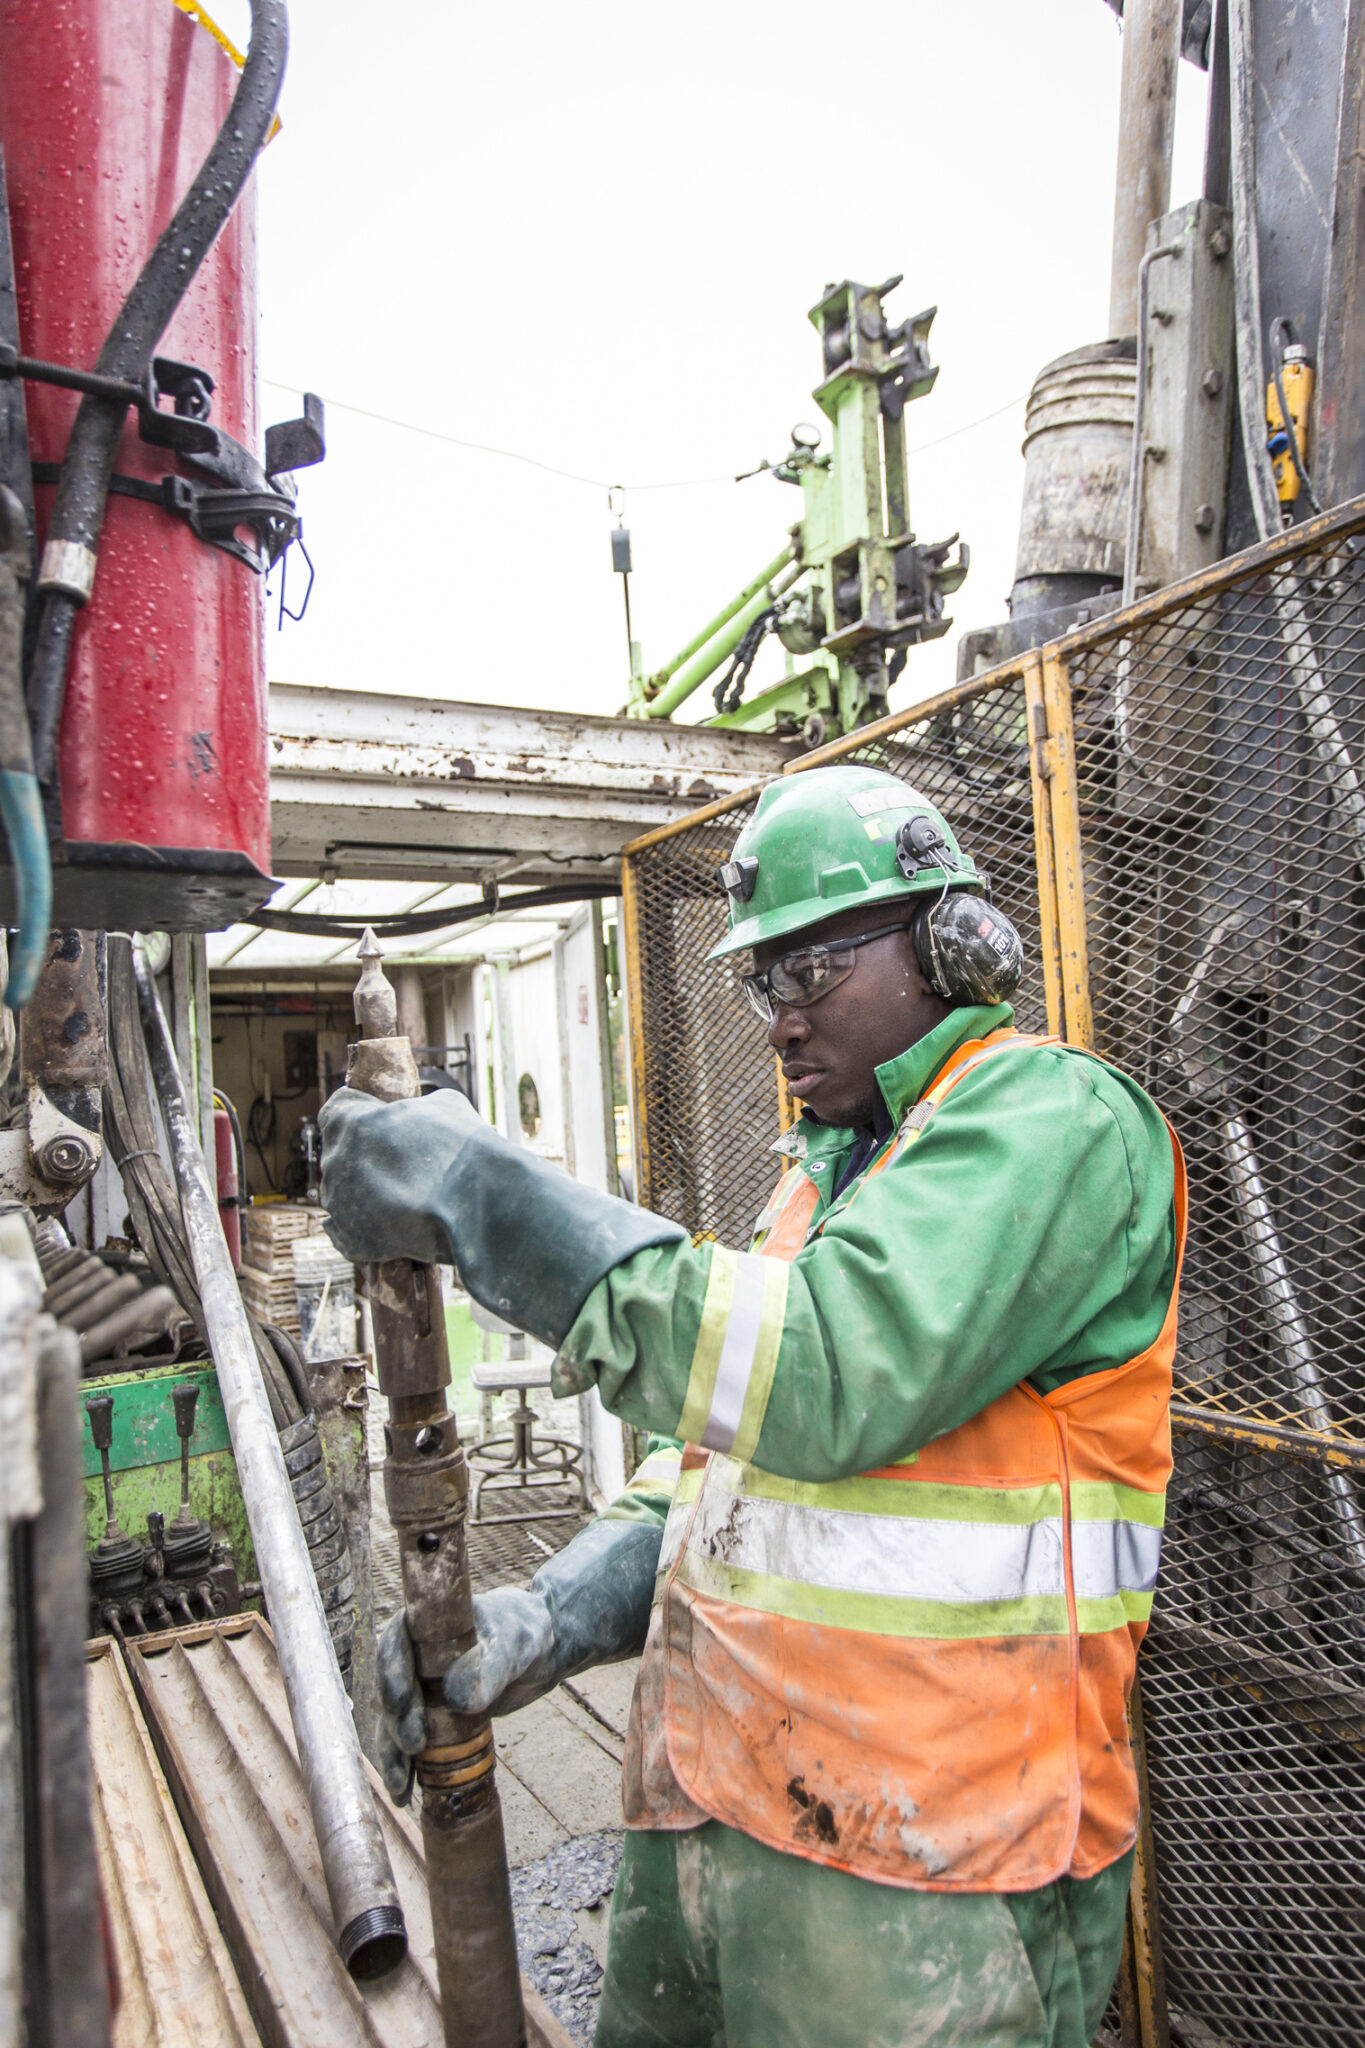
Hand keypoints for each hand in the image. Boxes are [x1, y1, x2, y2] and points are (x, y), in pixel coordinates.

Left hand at [318, 1086, 479, 1264]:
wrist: (478, 1201)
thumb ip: (417, 1109)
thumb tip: (419, 1118)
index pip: (337, 1111)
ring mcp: (340, 1202)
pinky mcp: (352, 1238)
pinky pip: (343, 1232)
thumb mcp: (444, 1105)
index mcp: (351, 1121)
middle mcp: (337, 1160)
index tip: (377, 1124)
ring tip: (403, 1197)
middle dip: (365, 1157)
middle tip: (399, 1163)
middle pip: (341, 1154)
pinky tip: (379, 1225)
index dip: (358, 1115)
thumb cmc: (462, 1148)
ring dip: (365, 1194)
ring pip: (343, 1194)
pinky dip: (358, 1229)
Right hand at [376, 1588, 555, 1802]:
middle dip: (395, 1719)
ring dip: (393, 1753)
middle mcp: (416, 1655)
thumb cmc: (526, 1633)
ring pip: (395, 1720)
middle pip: (391, 1687)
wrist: (543, 1652)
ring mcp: (421, 1687)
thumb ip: (489, 1667)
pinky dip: (406, 1766)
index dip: (390, 1670)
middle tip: (413, 1745)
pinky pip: (411, 1740)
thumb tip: (455, 1698)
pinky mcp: (432, 1715)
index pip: (395, 1641)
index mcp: (428, 1624)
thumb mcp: (515, 1644)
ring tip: (400, 1787)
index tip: (399, 1701)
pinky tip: (405, 1793)